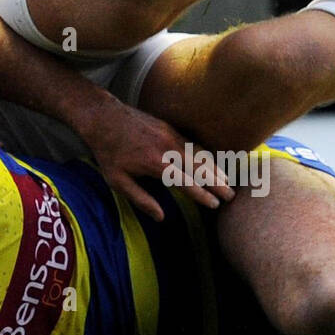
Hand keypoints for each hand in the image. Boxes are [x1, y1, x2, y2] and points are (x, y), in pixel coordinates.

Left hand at [72, 93, 231, 221]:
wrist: (103, 117)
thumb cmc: (108, 152)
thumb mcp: (117, 181)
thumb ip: (140, 200)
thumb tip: (160, 217)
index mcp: (156, 163)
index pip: (187, 182)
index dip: (203, 195)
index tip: (215, 205)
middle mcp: (167, 147)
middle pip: (200, 167)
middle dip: (217, 183)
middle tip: (231, 197)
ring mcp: (170, 135)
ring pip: (199, 154)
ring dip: (214, 169)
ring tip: (227, 183)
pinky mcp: (169, 127)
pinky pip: (192, 144)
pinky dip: (204, 155)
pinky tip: (211, 164)